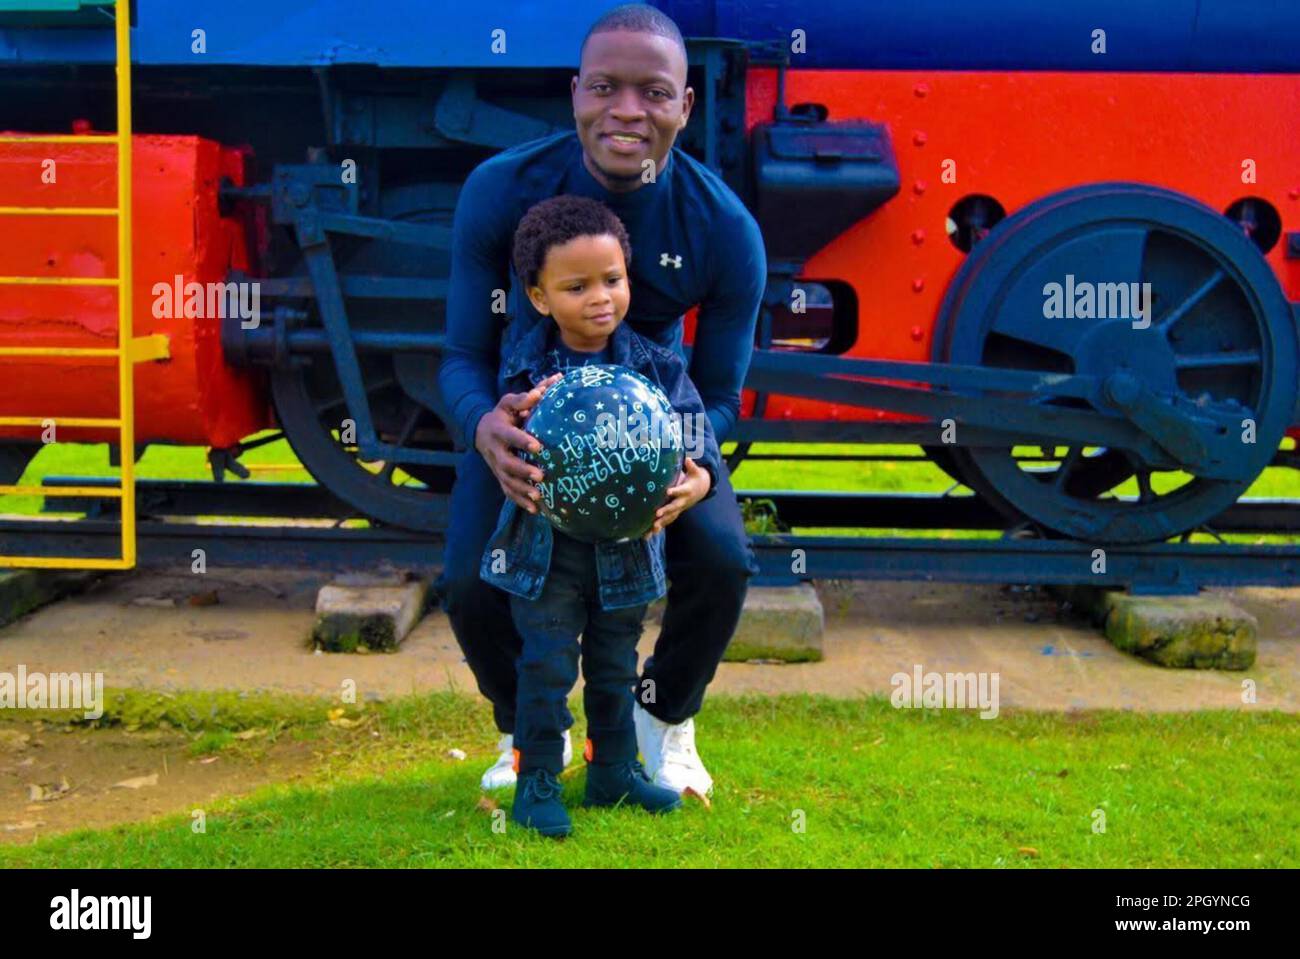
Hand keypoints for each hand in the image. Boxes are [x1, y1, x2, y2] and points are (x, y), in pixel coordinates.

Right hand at [474, 373, 562, 512]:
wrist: (481, 432)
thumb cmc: (503, 415)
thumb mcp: (509, 402)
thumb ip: (527, 397)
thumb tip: (552, 382)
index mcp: (498, 430)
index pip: (510, 437)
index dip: (522, 441)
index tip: (538, 447)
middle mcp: (495, 451)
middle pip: (507, 464)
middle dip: (523, 471)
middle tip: (541, 476)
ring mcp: (496, 467)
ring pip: (507, 482)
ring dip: (522, 491)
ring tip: (539, 497)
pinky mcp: (500, 478)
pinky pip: (509, 492)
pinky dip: (521, 502)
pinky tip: (536, 510)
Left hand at [645, 457, 710, 536]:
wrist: (701, 490)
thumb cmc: (695, 477)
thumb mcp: (695, 471)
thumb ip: (691, 466)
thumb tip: (688, 458)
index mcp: (687, 490)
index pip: (681, 491)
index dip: (675, 491)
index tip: (668, 491)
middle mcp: (683, 501)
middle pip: (674, 507)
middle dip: (666, 510)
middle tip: (657, 514)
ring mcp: (679, 509)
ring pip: (670, 517)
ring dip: (662, 523)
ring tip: (653, 527)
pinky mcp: (675, 513)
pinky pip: (667, 521)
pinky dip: (658, 528)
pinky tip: (649, 534)